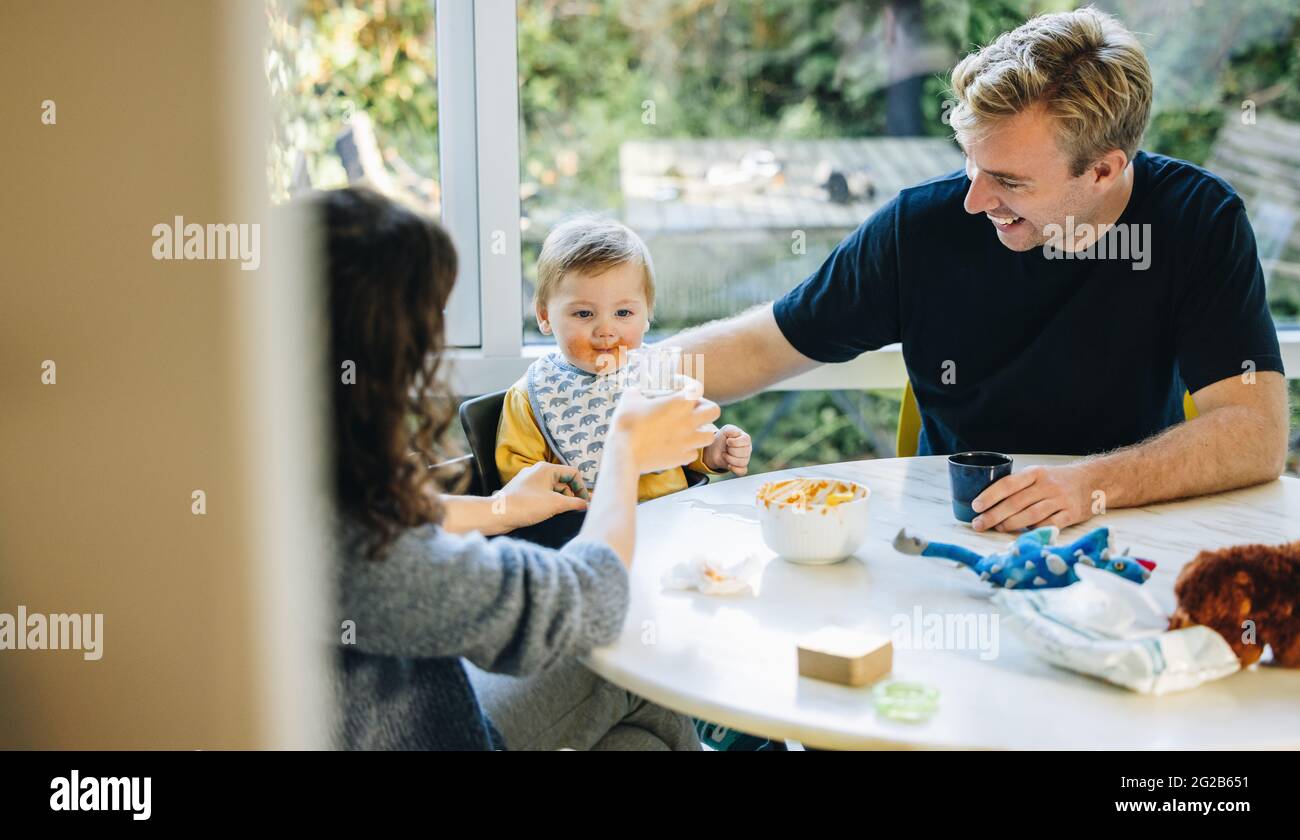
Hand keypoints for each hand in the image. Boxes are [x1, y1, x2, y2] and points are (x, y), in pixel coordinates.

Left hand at [494, 462, 589, 528]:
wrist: (498, 513)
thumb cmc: (526, 505)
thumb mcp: (556, 504)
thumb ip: (574, 503)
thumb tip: (586, 504)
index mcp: (546, 469)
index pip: (572, 474)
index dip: (582, 488)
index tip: (584, 503)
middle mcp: (537, 472)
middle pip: (563, 481)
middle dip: (571, 495)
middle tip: (576, 510)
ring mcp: (529, 482)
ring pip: (553, 489)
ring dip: (561, 500)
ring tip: (563, 514)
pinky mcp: (523, 492)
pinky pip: (542, 495)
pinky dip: (549, 503)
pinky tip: (550, 514)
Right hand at [611, 376, 720, 473]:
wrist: (624, 453)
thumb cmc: (627, 423)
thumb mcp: (630, 398)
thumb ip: (639, 391)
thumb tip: (638, 391)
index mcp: (680, 402)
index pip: (697, 387)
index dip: (688, 383)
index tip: (677, 385)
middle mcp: (689, 421)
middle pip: (714, 410)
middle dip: (704, 407)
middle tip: (690, 409)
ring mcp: (688, 441)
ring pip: (710, 435)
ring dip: (701, 430)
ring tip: (688, 429)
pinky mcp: (682, 458)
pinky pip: (694, 452)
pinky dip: (688, 449)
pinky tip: (677, 446)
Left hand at [703, 424, 751, 474]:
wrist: (715, 449)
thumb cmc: (722, 438)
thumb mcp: (725, 430)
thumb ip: (731, 430)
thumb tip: (736, 434)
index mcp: (746, 439)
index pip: (745, 441)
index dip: (733, 442)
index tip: (727, 441)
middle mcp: (748, 449)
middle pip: (743, 453)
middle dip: (730, 450)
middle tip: (726, 448)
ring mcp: (746, 459)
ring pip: (742, 462)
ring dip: (729, 459)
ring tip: (725, 455)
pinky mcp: (742, 467)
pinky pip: (742, 471)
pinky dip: (734, 469)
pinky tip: (729, 465)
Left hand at [970, 463, 1097, 532]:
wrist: (1093, 481)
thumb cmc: (1057, 480)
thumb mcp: (1038, 474)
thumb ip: (1018, 485)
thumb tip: (987, 503)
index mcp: (1035, 473)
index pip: (1008, 484)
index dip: (990, 496)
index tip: (975, 506)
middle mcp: (1047, 485)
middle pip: (1016, 502)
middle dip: (994, 515)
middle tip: (978, 524)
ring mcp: (1060, 500)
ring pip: (1031, 515)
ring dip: (1011, 524)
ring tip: (997, 529)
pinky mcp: (1071, 514)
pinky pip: (1049, 525)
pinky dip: (1034, 530)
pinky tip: (1022, 534)